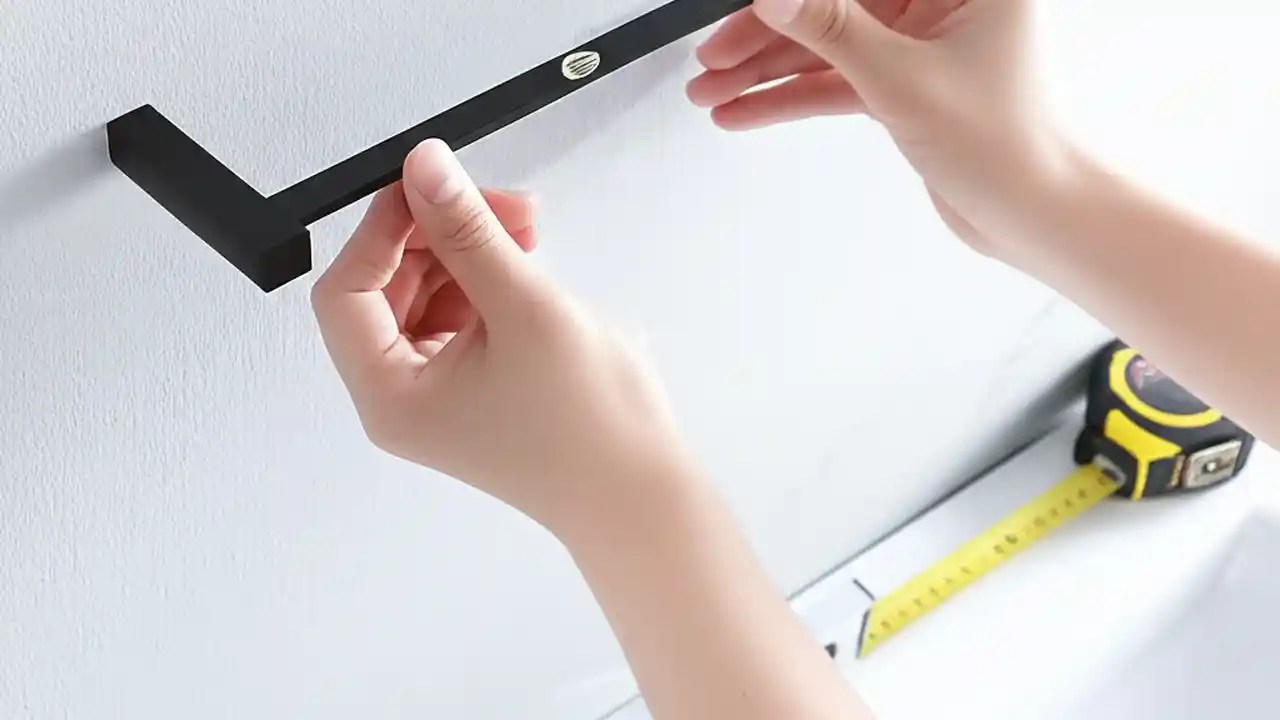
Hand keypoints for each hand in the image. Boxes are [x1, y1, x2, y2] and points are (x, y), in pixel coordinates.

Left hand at [311, 140, 692, 536]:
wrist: (642, 494)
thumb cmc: (589, 428)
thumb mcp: (522, 308)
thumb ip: (467, 232)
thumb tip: (424, 168)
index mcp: (389, 396)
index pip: (345, 292)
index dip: (381, 230)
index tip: (426, 184)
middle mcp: (401, 399)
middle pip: (384, 288)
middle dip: (436, 234)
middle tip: (497, 202)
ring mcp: (437, 394)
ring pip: (424, 295)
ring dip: (466, 250)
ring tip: (523, 228)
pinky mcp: (472, 387)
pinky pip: (457, 315)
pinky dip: (484, 279)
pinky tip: (521, 260)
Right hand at [689, 0, 1072, 265]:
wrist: (1035, 214)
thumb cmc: (1010, 144)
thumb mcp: (903, 80)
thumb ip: (832, 29)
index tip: (746, 6)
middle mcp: (944, 2)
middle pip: (835, 5)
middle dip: (768, 34)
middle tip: (713, 55)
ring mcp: (921, 44)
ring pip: (827, 45)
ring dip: (769, 71)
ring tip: (712, 90)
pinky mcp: (906, 84)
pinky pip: (836, 81)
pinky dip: (792, 98)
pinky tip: (745, 111)